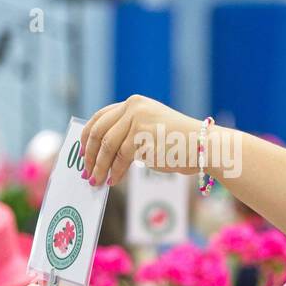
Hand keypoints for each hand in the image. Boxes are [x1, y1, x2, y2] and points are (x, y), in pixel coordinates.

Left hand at [79, 95, 201, 187]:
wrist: (203, 146)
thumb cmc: (177, 142)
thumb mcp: (149, 128)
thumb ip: (126, 132)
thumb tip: (99, 154)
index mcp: (134, 103)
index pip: (100, 117)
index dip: (87, 136)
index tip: (82, 153)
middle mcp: (134, 108)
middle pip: (99, 133)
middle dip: (90, 155)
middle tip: (86, 172)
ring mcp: (139, 122)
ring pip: (108, 148)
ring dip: (100, 168)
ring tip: (98, 181)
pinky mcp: (144, 139)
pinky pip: (122, 159)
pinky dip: (115, 172)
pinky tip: (114, 180)